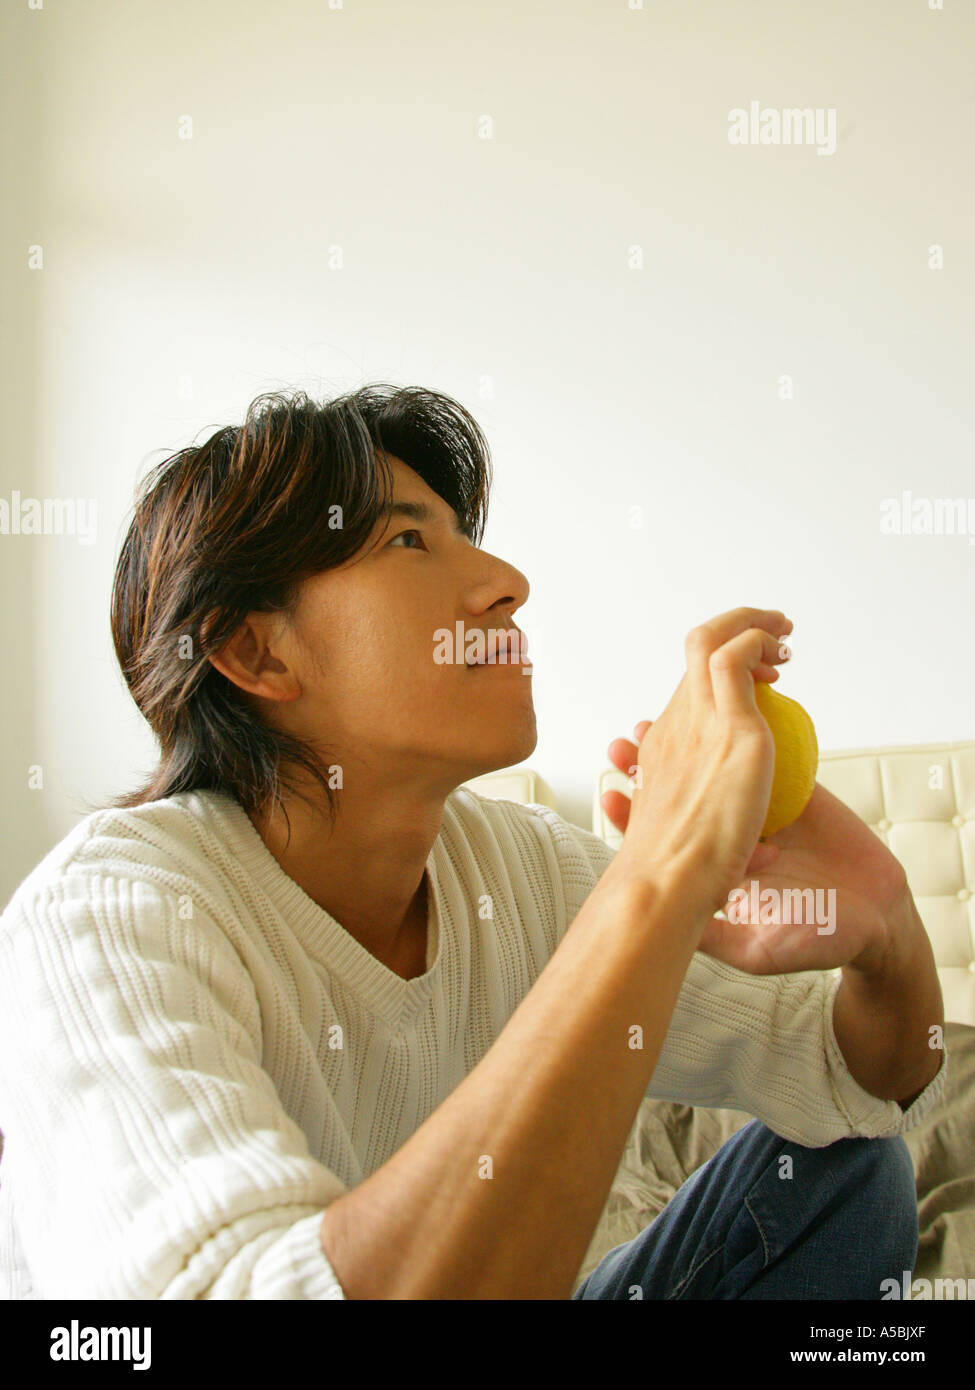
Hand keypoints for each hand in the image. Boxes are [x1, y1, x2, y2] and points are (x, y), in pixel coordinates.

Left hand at [603, 727, 907, 974]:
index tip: (611, 796)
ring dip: (689, 744)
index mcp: (713, 870)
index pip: (665, 839)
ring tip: (654, 727)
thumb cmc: (819, 941)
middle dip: (648, 767)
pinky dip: (750, 732)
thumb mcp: (757, 950)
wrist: (875, 922)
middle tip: (622, 746)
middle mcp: (730, 836)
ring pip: (719, 768)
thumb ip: (714, 938)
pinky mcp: (797, 793)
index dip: (634, 817)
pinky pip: (772, 755)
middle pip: (681, 793)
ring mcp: (761, 810)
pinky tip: (732, 712)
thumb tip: (666, 937)